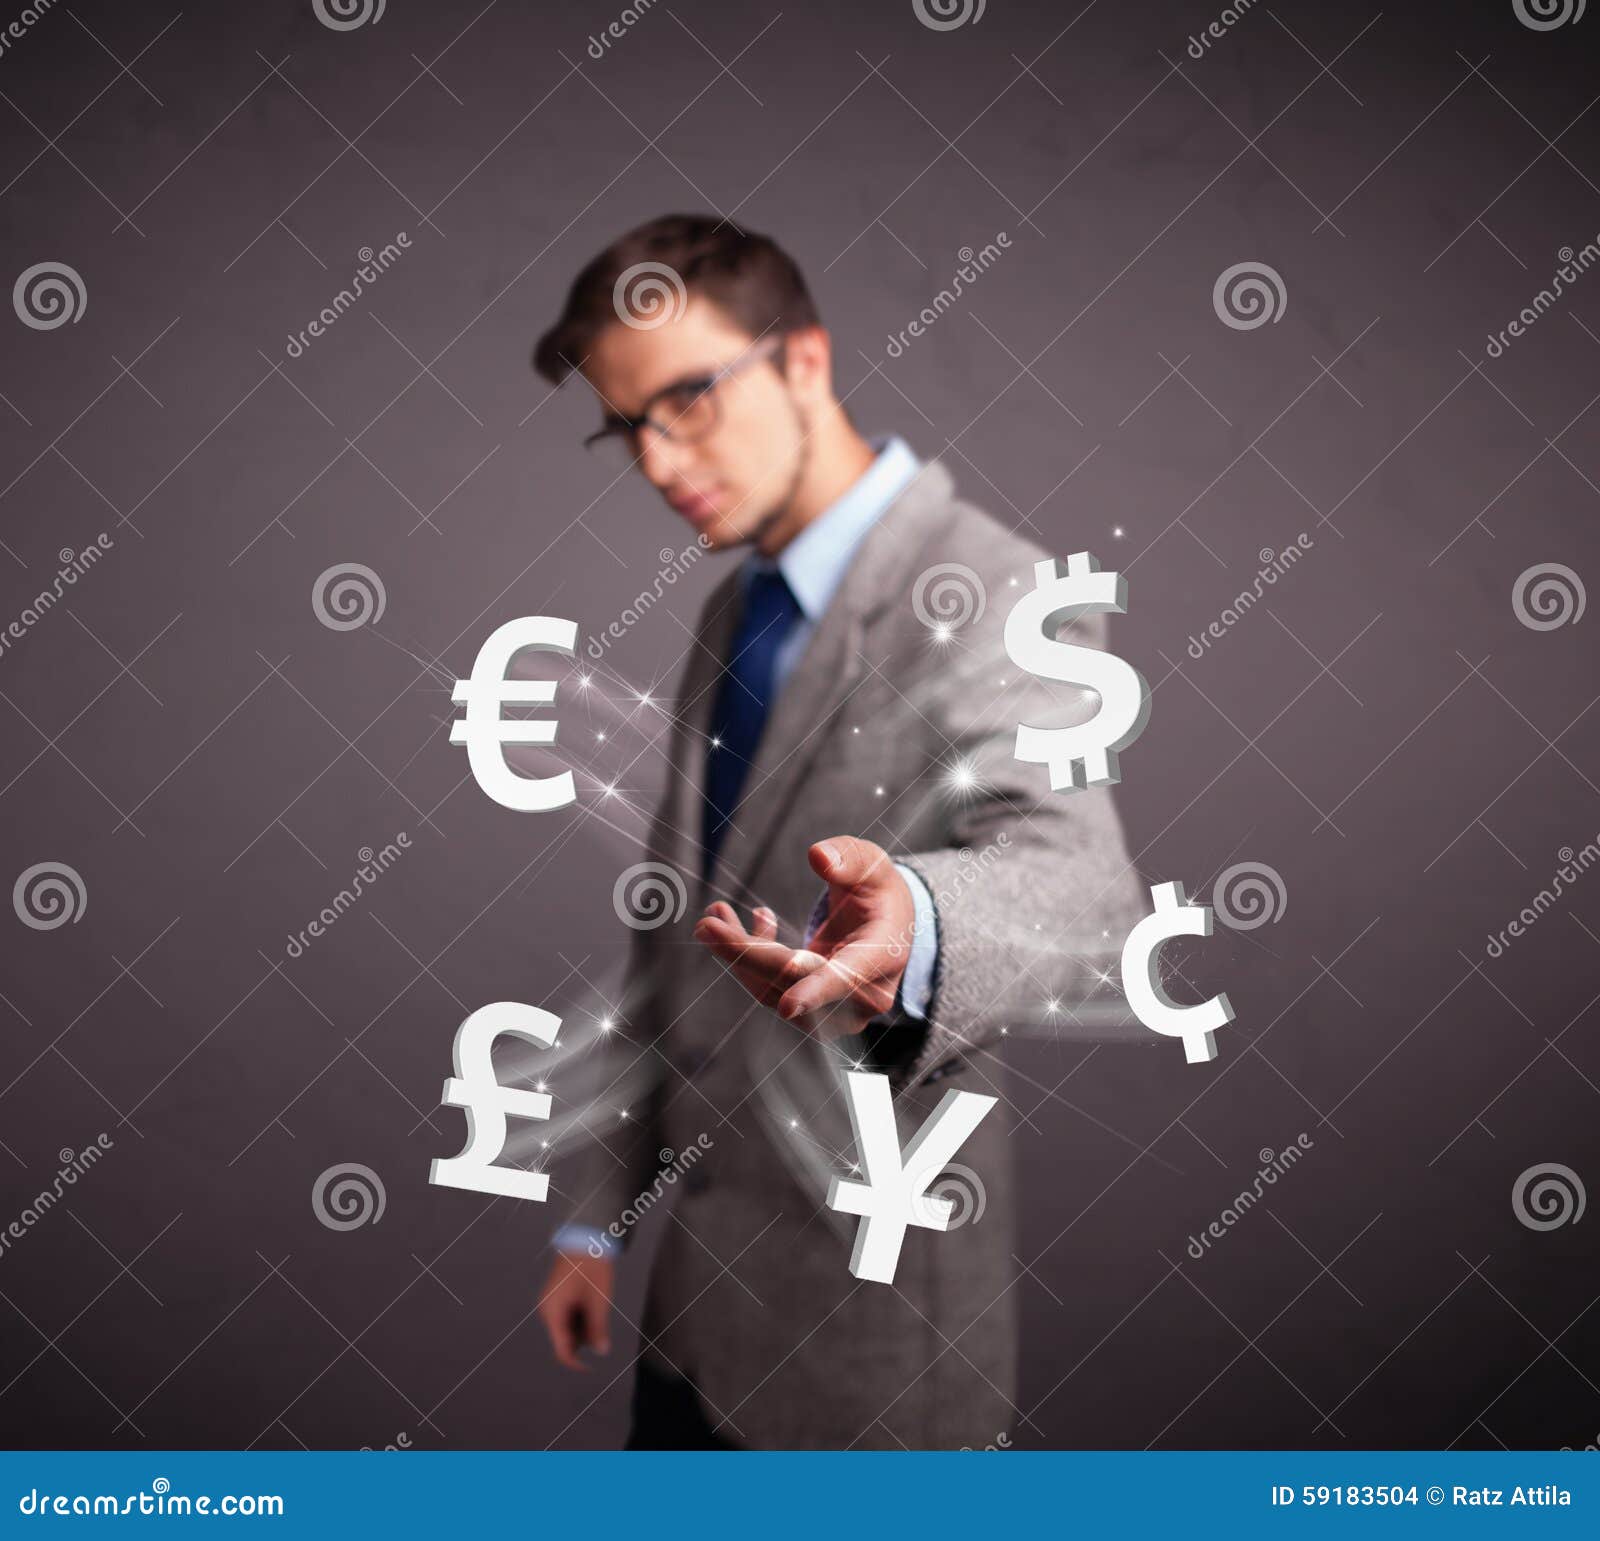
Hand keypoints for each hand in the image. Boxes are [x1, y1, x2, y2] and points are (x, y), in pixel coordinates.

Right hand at [537, 1250, 613, 1370]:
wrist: (585, 1238)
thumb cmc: (591, 1268)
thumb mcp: (598, 1301)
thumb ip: (598, 1328)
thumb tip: (601, 1351)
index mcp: (553, 1313)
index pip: (562, 1349)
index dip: (575, 1364)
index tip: (590, 1370)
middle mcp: (547, 1309)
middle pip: (564, 1339)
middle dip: (583, 1338)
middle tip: (601, 1321)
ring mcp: (551, 1302)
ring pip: (566, 1327)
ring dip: (583, 1326)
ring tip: (597, 1305)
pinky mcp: (556, 1295)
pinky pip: (567, 1315)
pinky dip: (580, 1316)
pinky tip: (591, 1301)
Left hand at [693, 837, 914, 1039]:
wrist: (886, 924)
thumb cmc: (877, 890)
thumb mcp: (871, 864)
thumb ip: (848, 858)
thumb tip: (817, 857)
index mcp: (881, 958)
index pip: (846, 979)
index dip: (816, 993)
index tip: (788, 1006)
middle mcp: (861, 995)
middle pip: (793, 982)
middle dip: (746, 955)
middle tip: (708, 926)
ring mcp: (835, 1010)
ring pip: (774, 989)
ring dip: (738, 954)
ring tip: (713, 916)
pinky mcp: (810, 1009)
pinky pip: (769, 988)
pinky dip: (749, 956)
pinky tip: (752, 920)